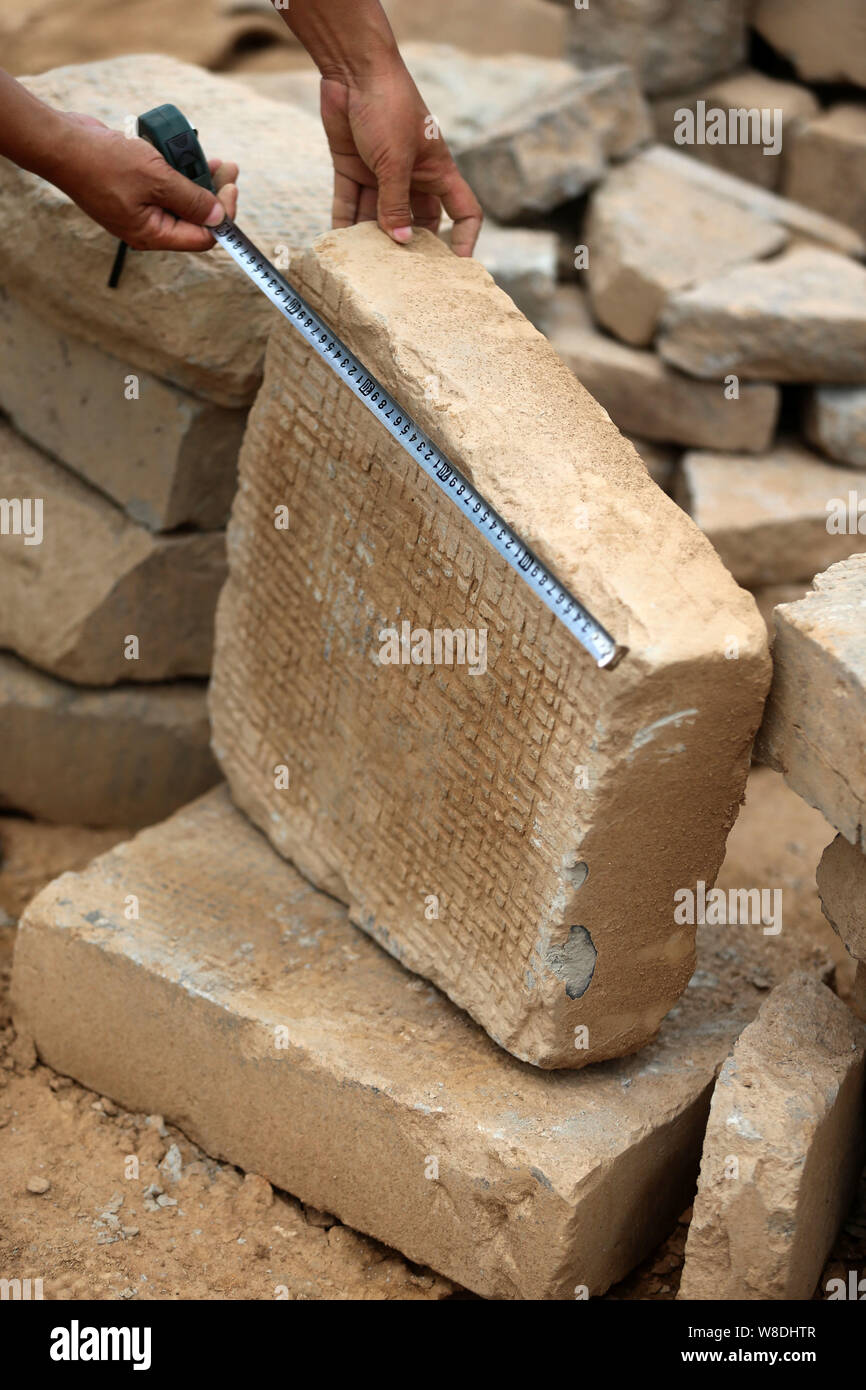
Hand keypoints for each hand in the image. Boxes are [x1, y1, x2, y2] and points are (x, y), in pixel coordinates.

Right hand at [50, 114, 237, 251]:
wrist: (62, 143)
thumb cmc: (103, 163)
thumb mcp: (156, 179)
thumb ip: (191, 199)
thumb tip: (220, 217)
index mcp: (152, 235)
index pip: (202, 237)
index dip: (223, 216)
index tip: (231, 187)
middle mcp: (148, 227)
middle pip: (195, 220)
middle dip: (215, 194)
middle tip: (229, 167)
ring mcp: (140, 208)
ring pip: (181, 200)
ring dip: (200, 180)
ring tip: (215, 160)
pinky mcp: (134, 190)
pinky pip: (165, 186)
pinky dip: (179, 172)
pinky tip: (186, 155)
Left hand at [320, 57, 481, 256]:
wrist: (353, 69)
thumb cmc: (389, 107)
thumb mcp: (396, 162)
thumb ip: (396, 204)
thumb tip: (400, 242)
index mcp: (437, 171)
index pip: (463, 211)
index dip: (465, 238)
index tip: (457, 265)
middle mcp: (412, 176)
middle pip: (416, 221)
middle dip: (410, 245)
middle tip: (402, 275)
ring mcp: (381, 173)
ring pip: (378, 216)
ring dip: (370, 238)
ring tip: (364, 266)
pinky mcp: (353, 167)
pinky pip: (349, 202)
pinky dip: (343, 221)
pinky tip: (338, 244)